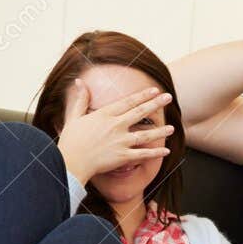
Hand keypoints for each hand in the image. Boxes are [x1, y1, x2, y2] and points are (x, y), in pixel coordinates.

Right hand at [56, 81, 173, 182]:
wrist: (70, 162)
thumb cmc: (71, 140)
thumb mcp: (74, 116)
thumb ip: (81, 99)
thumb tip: (79, 82)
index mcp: (105, 114)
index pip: (127, 102)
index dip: (142, 95)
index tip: (154, 90)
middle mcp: (115, 126)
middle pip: (139, 112)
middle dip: (155, 104)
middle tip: (168, 97)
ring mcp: (120, 141)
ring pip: (145, 134)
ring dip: (160, 131)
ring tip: (172, 127)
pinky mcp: (122, 157)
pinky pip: (142, 154)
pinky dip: (155, 153)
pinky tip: (166, 151)